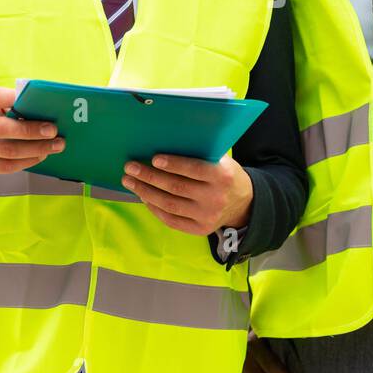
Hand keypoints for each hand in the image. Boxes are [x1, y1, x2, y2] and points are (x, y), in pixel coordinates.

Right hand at [0, 87, 64, 175]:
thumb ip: (7, 101)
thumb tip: (39, 107)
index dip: (18, 100)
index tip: (40, 102)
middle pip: (3, 129)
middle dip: (32, 130)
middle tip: (53, 130)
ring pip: (9, 152)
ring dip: (37, 149)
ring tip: (55, 145)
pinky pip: (7, 166)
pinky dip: (28, 161)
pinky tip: (40, 155)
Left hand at [121, 154, 252, 235]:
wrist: (242, 204)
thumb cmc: (225, 175)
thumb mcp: (221, 160)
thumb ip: (201, 154)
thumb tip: (166, 142)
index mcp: (222, 176)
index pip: (195, 170)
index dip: (173, 165)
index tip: (154, 159)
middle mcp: (215, 198)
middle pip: (176, 187)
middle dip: (149, 177)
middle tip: (130, 168)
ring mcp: (207, 216)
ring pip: (170, 204)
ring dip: (146, 192)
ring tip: (130, 182)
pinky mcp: (199, 229)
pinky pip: (171, 220)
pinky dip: (154, 208)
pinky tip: (143, 196)